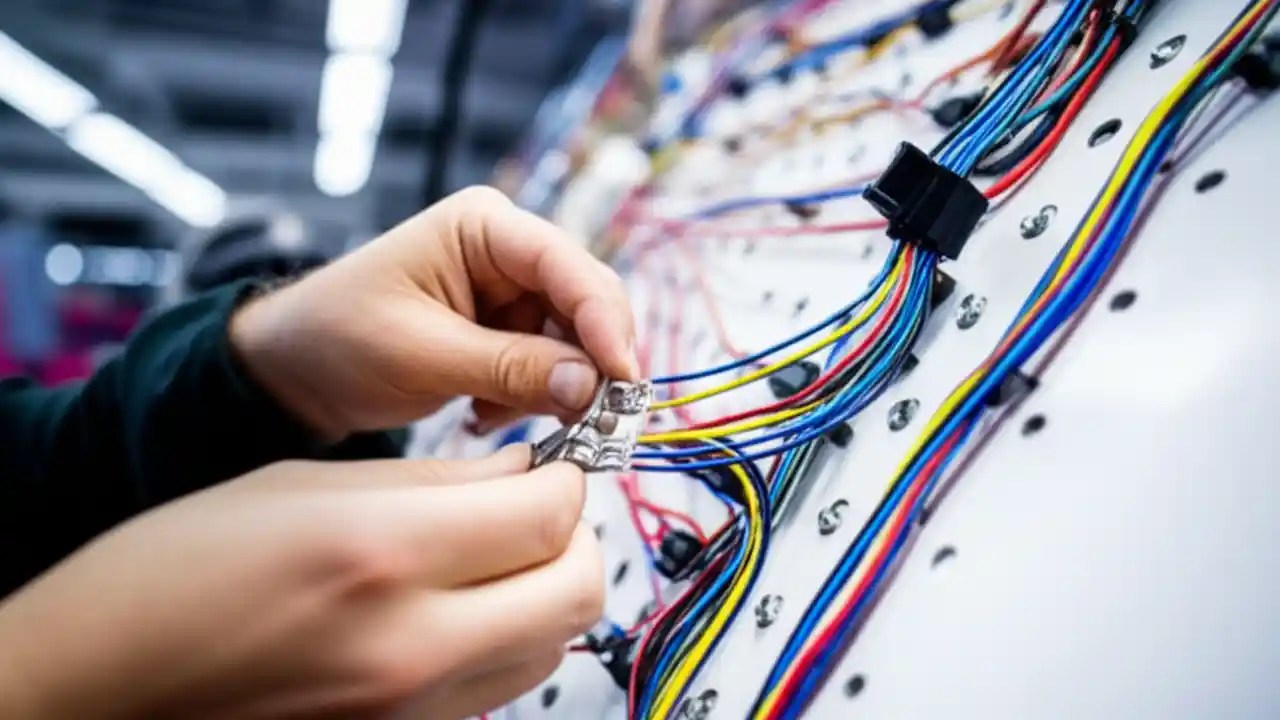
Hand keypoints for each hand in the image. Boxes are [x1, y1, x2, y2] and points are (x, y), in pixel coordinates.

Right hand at [0, 447, 601, 719]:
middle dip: (575, 535)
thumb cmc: (173, 573)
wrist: (99, 688)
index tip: (553, 463)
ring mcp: (412, 708)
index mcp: (380, 555)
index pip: (547, 516)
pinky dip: (509, 637)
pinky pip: (503, 683)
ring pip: (552, 642)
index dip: (566, 479)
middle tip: (539, 504)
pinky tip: (462, 603)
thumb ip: (435, 481)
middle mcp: (411, 645)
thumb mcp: (304, 488)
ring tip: (498, 551)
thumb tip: (525, 473)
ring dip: (548, 587)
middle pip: (578, 588)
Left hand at [230, 186, 638, 440]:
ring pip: (576, 343)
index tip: (624, 378)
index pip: (566, 265)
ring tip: (497, 415)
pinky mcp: (509, 333)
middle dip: (593, 361)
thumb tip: (592, 387)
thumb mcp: (421, 355)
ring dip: (557, 389)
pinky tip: (484, 414)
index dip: (604, 320)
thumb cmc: (338, 339)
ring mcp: (512, 293)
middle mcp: (507, 251)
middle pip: (586, 302)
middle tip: (597, 419)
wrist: (296, 370)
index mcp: (482, 226)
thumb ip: (510, 369)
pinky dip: (533, 399)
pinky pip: (552, 368)